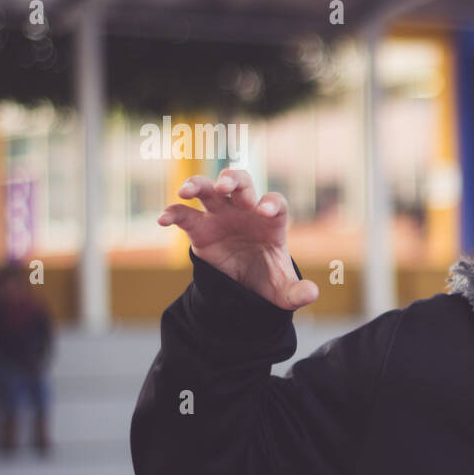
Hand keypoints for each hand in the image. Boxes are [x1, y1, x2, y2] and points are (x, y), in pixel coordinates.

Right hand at [158, 168, 318, 309]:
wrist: (244, 286)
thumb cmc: (268, 278)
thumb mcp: (284, 291)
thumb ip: (297, 292)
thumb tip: (311, 293)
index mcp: (271, 222)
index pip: (275, 204)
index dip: (270, 203)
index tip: (263, 211)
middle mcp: (246, 211)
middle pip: (241, 183)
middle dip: (233, 180)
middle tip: (224, 187)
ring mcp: (221, 216)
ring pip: (208, 188)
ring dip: (198, 184)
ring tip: (185, 191)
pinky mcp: (199, 227)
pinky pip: (183, 214)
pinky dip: (172, 212)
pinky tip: (162, 220)